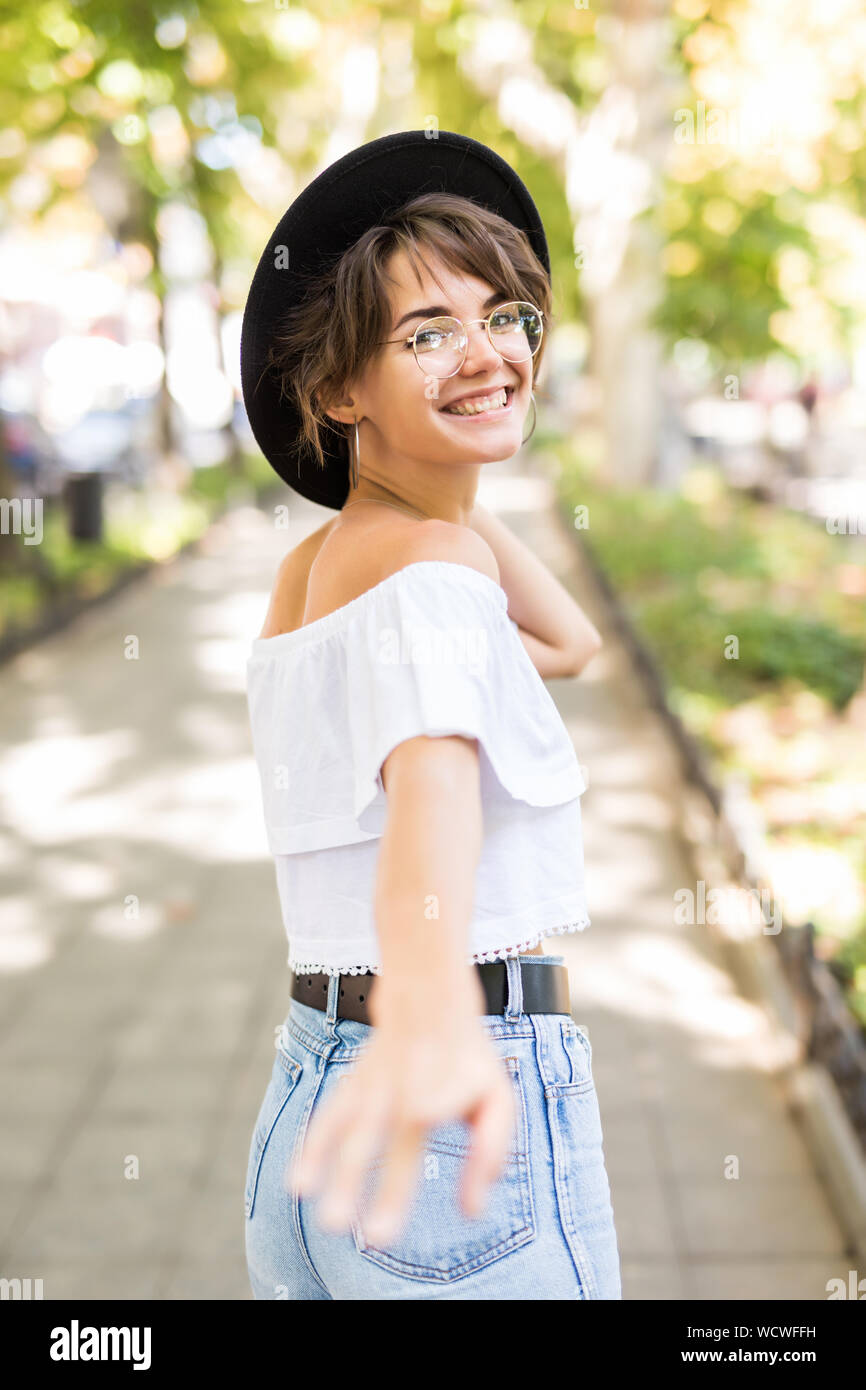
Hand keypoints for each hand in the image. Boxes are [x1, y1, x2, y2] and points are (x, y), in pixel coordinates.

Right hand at [286, 997, 515, 1246]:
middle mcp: (394, 1096)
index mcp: (429, 1103)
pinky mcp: (355, 1083)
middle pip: (368, 1143)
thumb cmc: (470, 1058)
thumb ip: (489, 1152)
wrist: (430, 995)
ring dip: (319, 1160)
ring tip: (300, 1194)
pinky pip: (329, 1115)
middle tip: (336, 1227)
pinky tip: (297, 1179)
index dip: (393, 1191)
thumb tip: (473, 1211)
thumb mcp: (497, 1098)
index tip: (383, 1236)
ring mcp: (370, 1087)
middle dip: (350, 1183)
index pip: (407, 1153)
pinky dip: (311, 1143)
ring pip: (342, 1127)